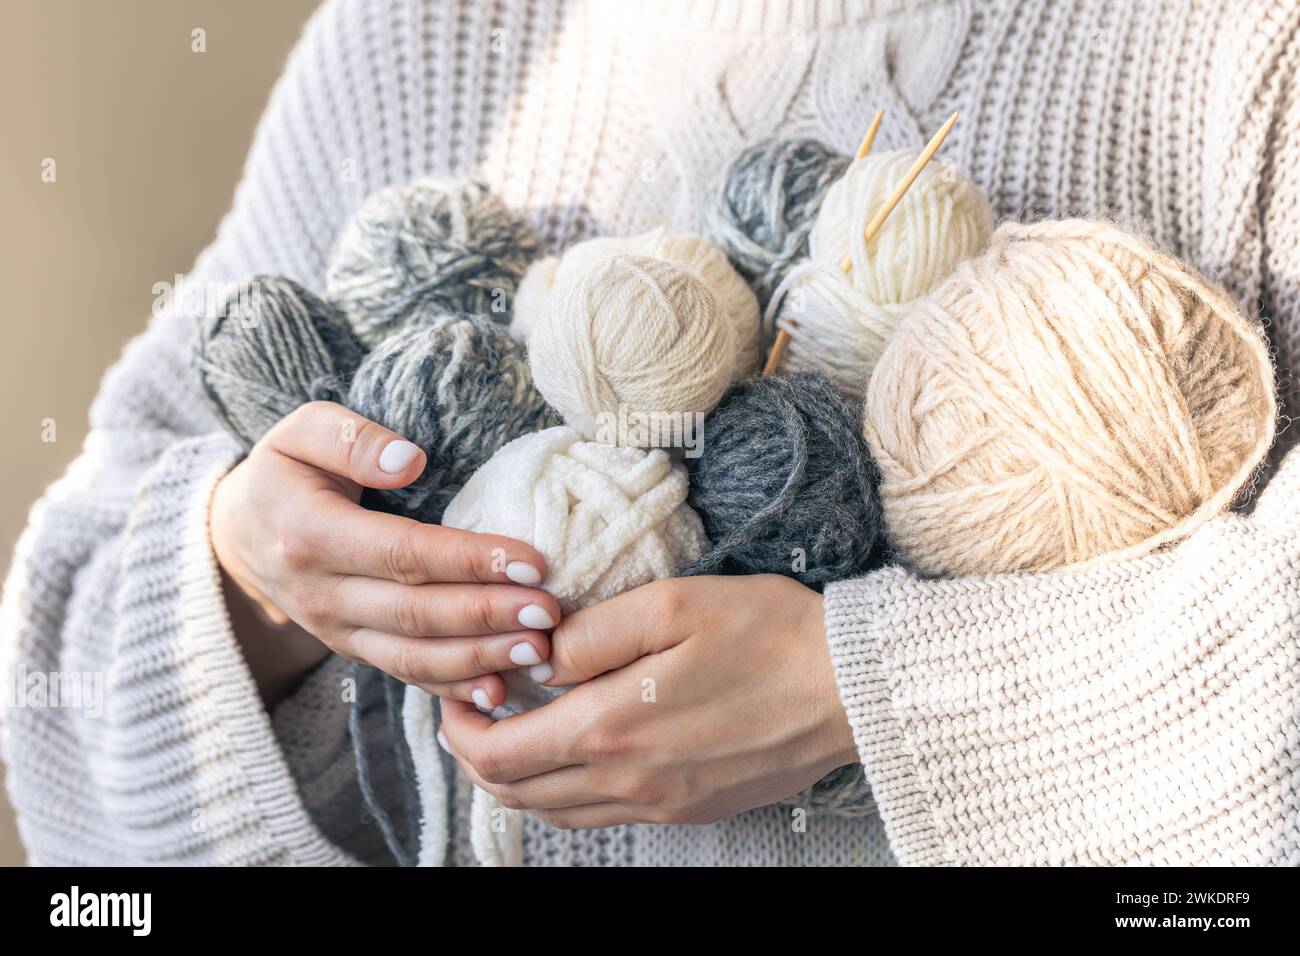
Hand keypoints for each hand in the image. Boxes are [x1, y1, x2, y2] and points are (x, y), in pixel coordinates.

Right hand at [209, 400, 562, 706]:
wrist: (237, 536)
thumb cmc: (285, 473)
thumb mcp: (299, 431)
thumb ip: (351, 439)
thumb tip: (409, 458)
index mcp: (309, 535)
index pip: (401, 552)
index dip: (469, 560)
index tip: (531, 561)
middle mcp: (322, 594)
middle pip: (416, 613)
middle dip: (488, 615)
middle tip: (550, 612)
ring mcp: (337, 631)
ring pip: (414, 657)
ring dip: (481, 658)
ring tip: (540, 649)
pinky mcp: (355, 651)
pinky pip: (406, 676)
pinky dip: (453, 688)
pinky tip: (501, 690)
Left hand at [439, 575, 856, 828]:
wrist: (851, 688)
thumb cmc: (768, 634)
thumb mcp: (672, 604)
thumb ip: (591, 633)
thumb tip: (539, 658)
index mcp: (612, 729)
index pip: (498, 754)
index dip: (459, 727)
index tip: (460, 692)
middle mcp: (628, 782)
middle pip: (516, 792)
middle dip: (478, 752)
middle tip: (478, 708)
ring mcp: (661, 803)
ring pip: (554, 811)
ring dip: (521, 775)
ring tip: (520, 725)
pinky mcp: (689, 807)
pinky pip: (601, 815)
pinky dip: (567, 789)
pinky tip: (579, 747)